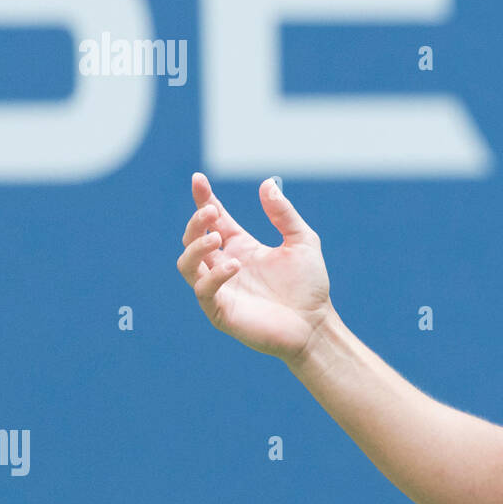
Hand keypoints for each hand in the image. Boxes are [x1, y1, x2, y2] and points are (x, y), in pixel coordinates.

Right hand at [176, 172, 332, 363]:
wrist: (315, 324)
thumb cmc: (309, 285)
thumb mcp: (302, 241)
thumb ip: (284, 214)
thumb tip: (267, 183)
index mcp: (241, 247)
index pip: (214, 220)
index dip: (203, 199)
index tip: (198, 179)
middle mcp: (225, 265)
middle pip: (193, 239)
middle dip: (197, 222)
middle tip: (211, 212)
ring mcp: (220, 289)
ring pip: (187, 264)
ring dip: (196, 247)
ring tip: (217, 237)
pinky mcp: (221, 311)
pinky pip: (203, 291)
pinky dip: (213, 276)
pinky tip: (234, 265)